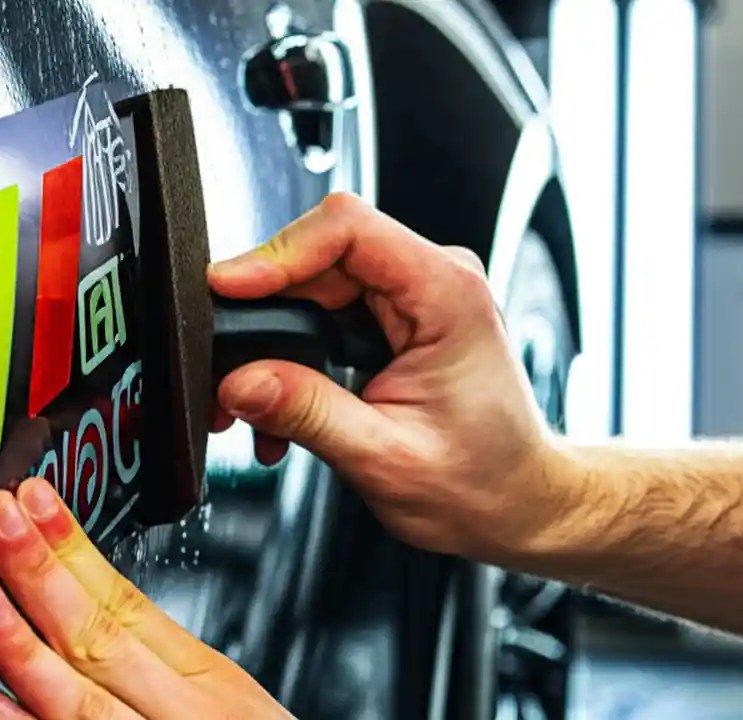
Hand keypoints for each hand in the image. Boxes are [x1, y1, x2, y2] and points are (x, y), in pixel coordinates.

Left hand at [0, 477, 291, 719]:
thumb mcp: (220, 703)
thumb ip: (147, 662)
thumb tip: (69, 610)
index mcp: (205, 683)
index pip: (128, 601)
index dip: (74, 549)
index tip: (34, 503)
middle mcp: (185, 718)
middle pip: (102, 638)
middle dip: (43, 573)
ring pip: (86, 704)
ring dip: (27, 649)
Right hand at [208, 193, 573, 562]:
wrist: (517, 505)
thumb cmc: (483, 484)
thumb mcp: (384, 457)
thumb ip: (306, 413)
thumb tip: (239, 384)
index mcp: (447, 294)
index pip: (347, 228)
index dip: (278, 253)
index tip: (230, 289)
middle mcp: (432, 281)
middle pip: (318, 257)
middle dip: (261, 310)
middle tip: (224, 368)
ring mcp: (412, 298)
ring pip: (312, 286)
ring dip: (271, 341)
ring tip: (248, 403)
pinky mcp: (392, 320)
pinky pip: (322, 313)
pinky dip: (290, 356)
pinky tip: (278, 406)